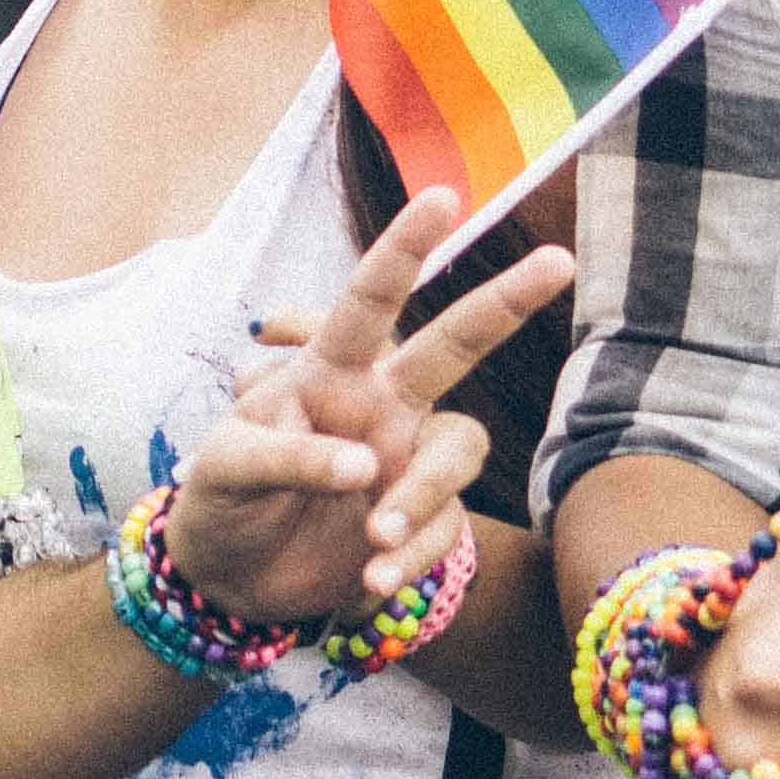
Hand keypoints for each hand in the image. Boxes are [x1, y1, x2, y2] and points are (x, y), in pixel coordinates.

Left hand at [154, 192, 569, 624]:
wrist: (228, 578)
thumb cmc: (221, 498)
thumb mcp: (227, 468)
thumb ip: (288, 456)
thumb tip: (366, 469)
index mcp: (328, 371)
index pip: (369, 300)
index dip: (405, 248)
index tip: (445, 196)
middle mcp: (381, 405)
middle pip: (454, 347)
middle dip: (503, 303)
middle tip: (559, 262)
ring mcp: (406, 462)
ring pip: (458, 453)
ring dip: (425, 495)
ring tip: (374, 536)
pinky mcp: (418, 523)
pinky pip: (441, 531)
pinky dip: (412, 557)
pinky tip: (368, 583)